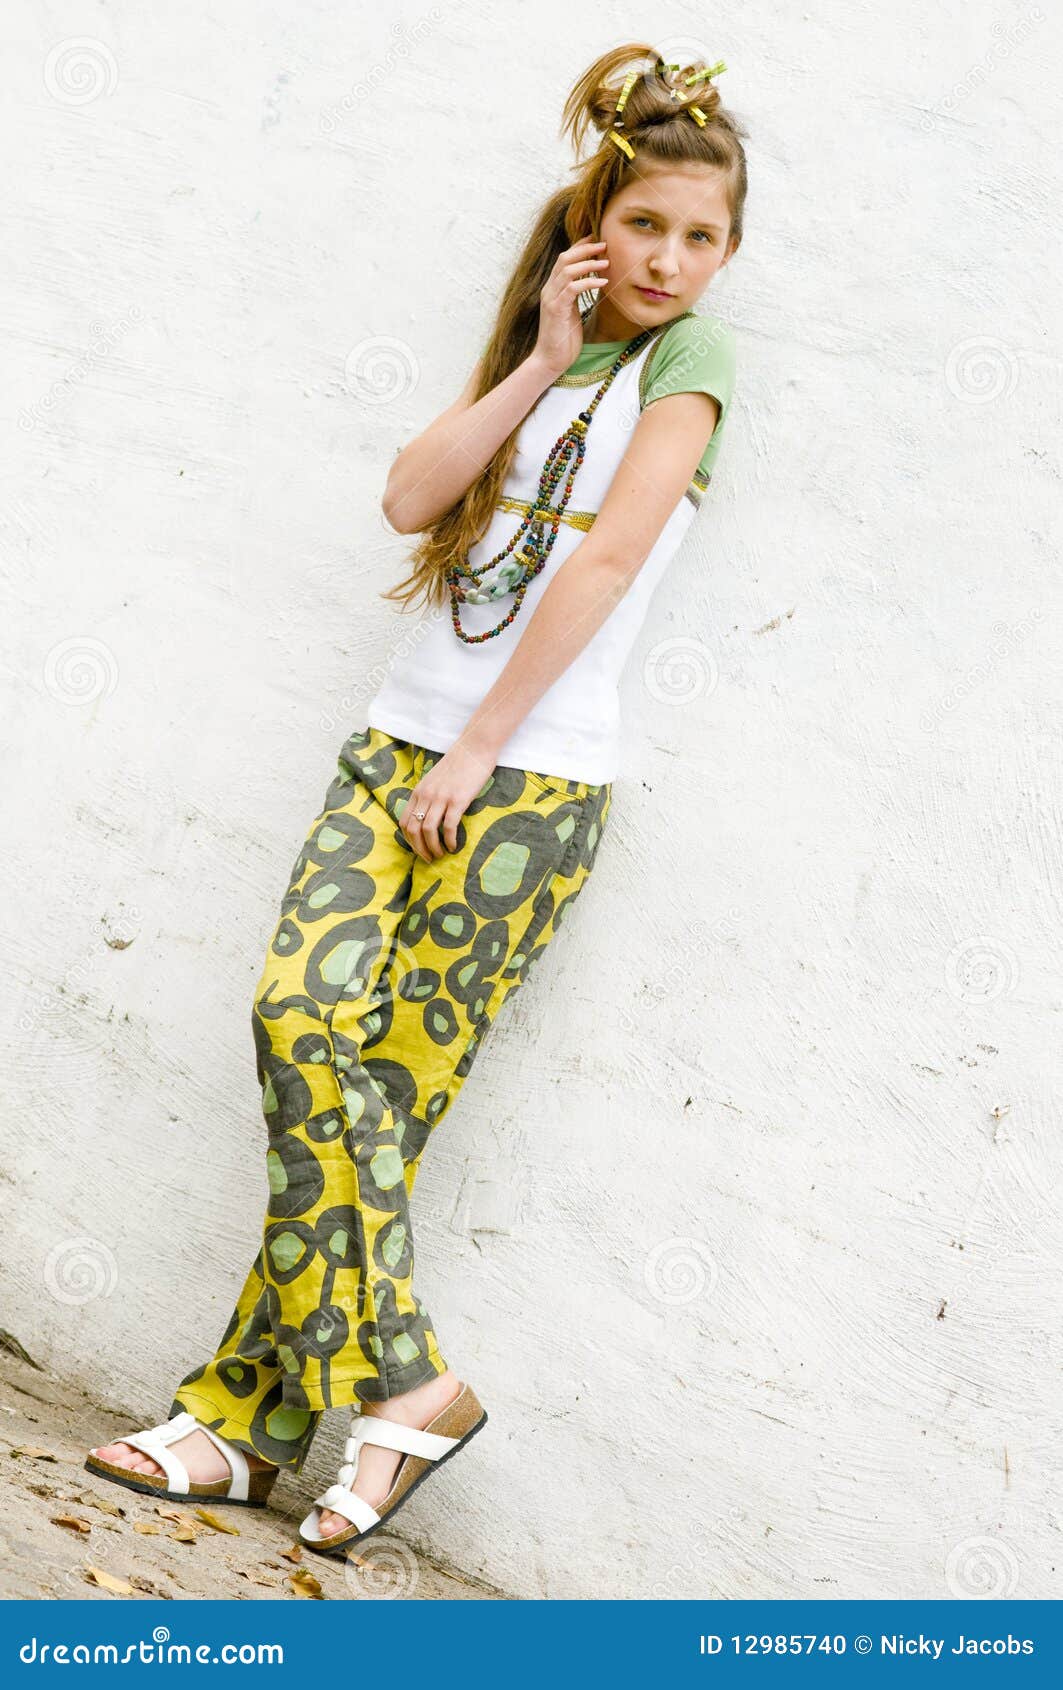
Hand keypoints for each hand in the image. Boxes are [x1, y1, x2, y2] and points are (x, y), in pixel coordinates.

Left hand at [400, 740, 498, 860]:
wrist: (474, 748)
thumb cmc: (458, 765)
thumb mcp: (435, 779)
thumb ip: (428, 795)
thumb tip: (427, 815)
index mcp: (419, 791)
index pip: (405, 821)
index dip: (409, 840)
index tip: (419, 849)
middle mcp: (426, 795)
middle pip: (413, 829)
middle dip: (419, 849)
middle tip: (429, 859)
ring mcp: (441, 798)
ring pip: (428, 830)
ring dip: (433, 848)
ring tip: (441, 855)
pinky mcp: (458, 800)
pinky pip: (448, 827)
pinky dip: (449, 841)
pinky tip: (454, 846)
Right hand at [532, 238, 608, 376]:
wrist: (550, 360)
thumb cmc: (563, 339)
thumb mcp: (572, 311)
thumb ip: (577, 295)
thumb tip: (592, 282)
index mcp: (553, 288)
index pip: (564, 259)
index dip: (580, 246)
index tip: (598, 240)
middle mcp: (549, 289)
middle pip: (565, 258)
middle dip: (586, 249)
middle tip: (605, 245)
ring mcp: (551, 299)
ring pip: (568, 270)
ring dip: (589, 264)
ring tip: (607, 262)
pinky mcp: (556, 310)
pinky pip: (572, 288)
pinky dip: (589, 283)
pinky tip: (603, 283)